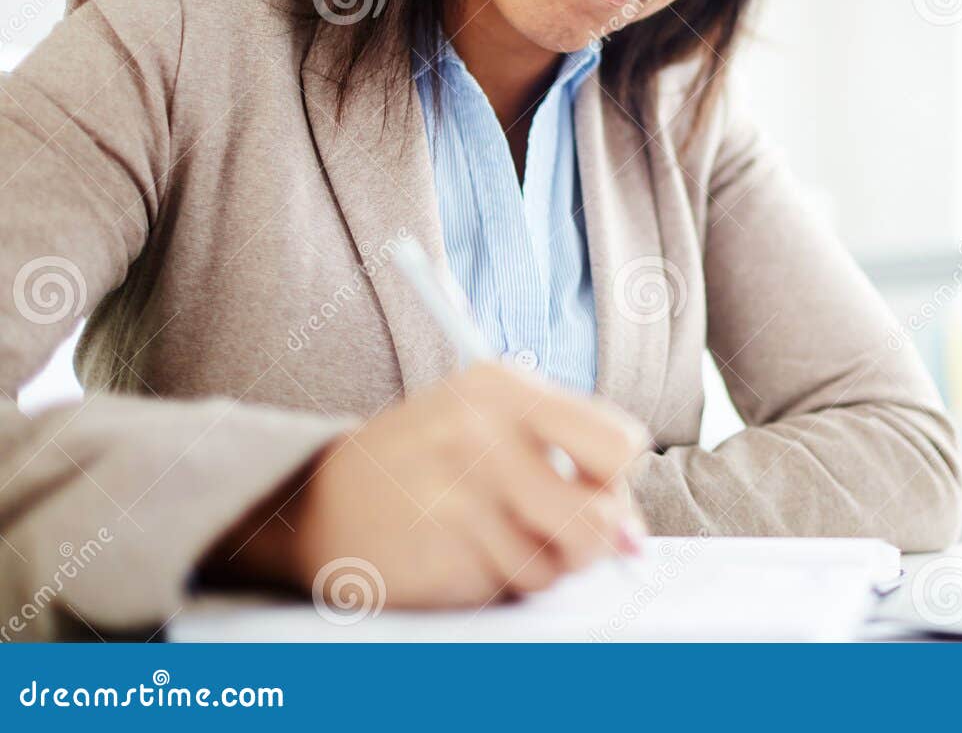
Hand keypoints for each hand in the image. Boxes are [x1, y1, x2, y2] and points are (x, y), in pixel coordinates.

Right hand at [206, 362, 647, 606]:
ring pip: (558, 563)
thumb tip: (635, 541)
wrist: (315, 499)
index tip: (593, 487)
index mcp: (505, 387)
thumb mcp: (494, 427)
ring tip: (499, 538)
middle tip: (560, 531)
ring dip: (541, 565)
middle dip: (595, 539)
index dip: (618, 480)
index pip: (620, 444)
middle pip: (600, 517)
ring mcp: (456, 494)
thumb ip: (572, 467)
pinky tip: (461, 553)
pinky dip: (496, 581)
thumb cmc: (427, 461)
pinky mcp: (436, 551)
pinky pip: (507, 586)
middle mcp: (481, 433)